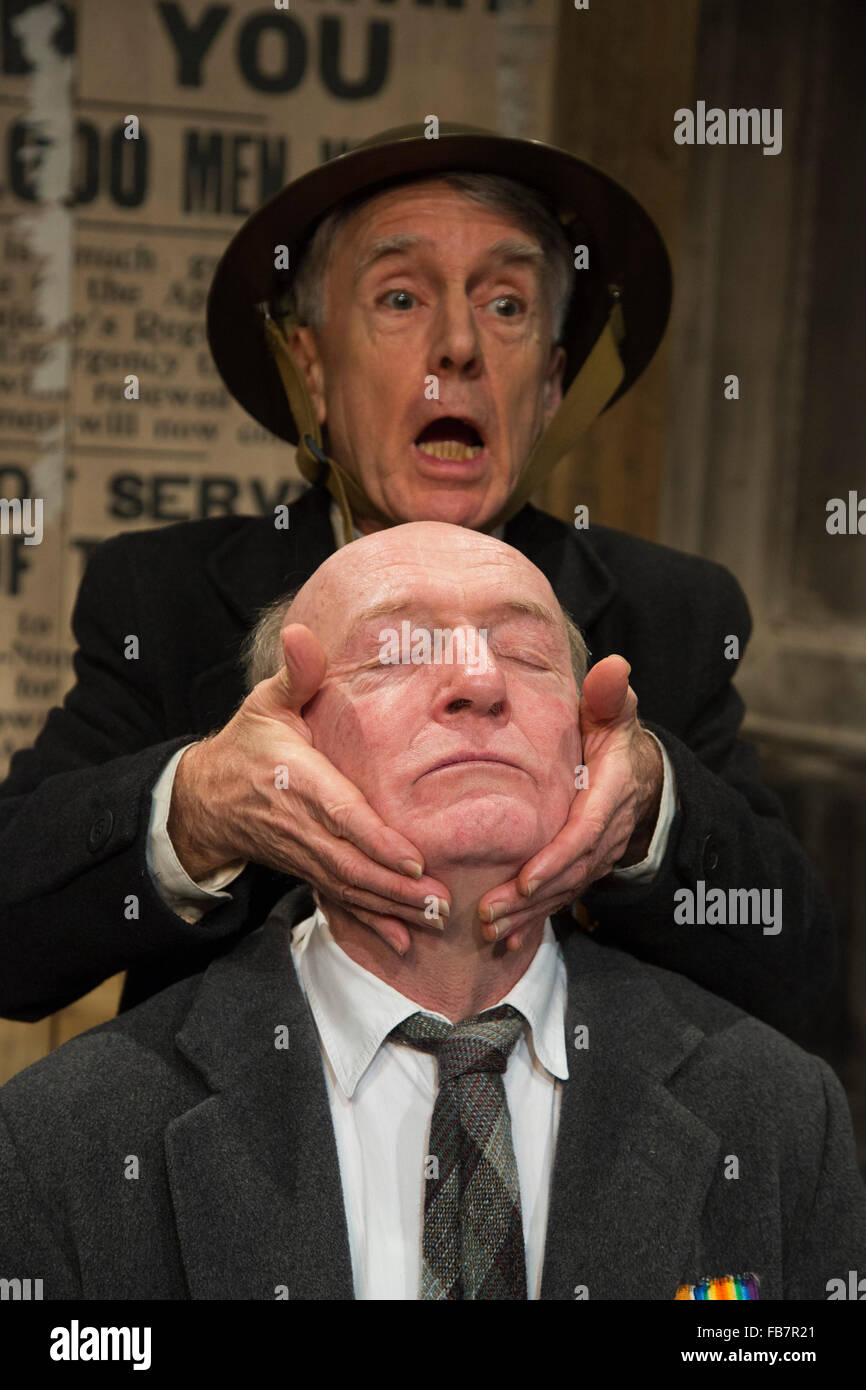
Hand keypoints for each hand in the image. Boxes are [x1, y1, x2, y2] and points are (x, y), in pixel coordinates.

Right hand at [167, 623, 449, 954]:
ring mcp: (304, 853)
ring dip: (393, 907)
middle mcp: (302, 824)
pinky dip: (372, 924)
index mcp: (298, 779)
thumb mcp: (265, 702)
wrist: (208, 797)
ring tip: (437, 918)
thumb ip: (295, 674)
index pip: (341, 813)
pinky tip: (404, 941)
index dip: (375, 839)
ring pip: (350, 887)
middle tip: (442, 899)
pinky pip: (340, 901)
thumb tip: (302, 635)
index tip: (413, 856)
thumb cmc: (249, 742)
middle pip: (352, 863)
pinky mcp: (307, 870)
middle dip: (397, 886)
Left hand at [475, 655, 662, 947]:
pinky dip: (531, 920)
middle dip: (530, 897)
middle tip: (489, 913)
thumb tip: (615, 668)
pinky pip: (558, 898)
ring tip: (487, 929)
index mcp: (609, 791)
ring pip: (562, 891)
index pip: (584, 832)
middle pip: (568, 871)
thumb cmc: (611, 733)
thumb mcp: (614, 711)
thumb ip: (609, 695)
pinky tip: (503, 939)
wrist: (637, 773)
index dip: (557, 858)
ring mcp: (594, 855)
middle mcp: (604, 831)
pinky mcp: (580, 868)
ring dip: (525, 915)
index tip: (527, 879)